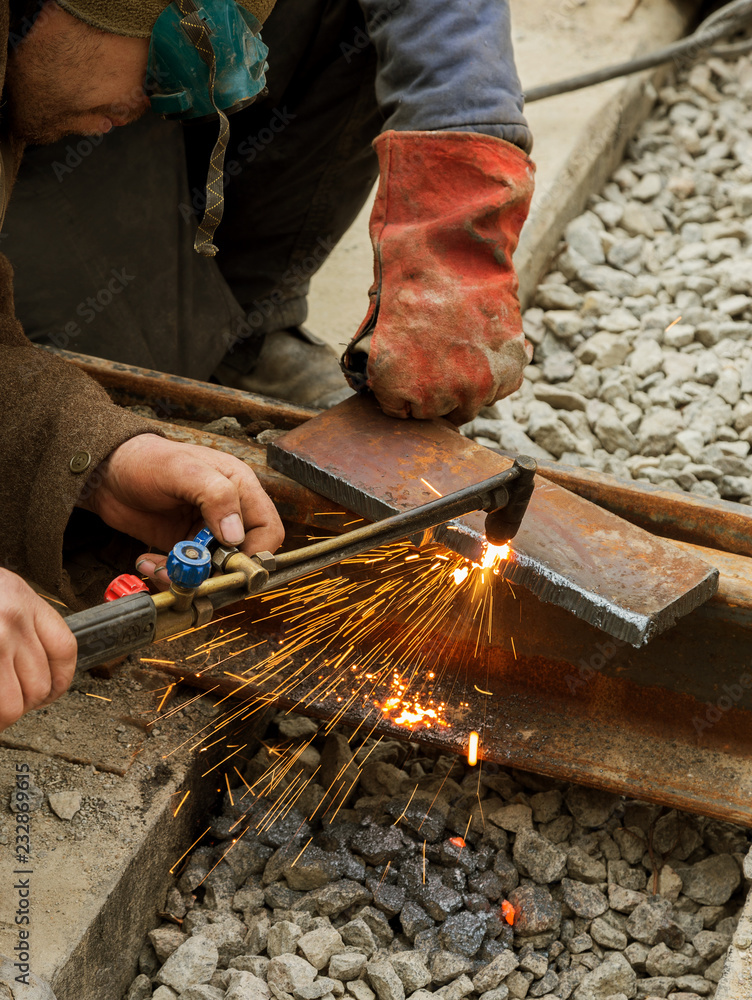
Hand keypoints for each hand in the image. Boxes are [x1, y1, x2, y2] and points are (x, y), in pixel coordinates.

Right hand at [0, 570, 76, 730]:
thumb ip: (17, 622)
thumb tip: (31, 670)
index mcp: (21, 599)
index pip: (64, 649)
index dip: (60, 680)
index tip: (48, 693)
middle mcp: (10, 619)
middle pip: (40, 684)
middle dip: (25, 703)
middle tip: (9, 705)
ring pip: (14, 703)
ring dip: (4, 714)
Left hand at [80, 435, 283, 582]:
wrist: (106, 471)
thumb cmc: (147, 459)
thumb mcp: (183, 470)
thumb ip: (216, 496)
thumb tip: (235, 534)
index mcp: (239, 487)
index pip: (268, 528)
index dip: (256, 551)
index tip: (231, 563)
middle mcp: (227, 512)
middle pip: (244, 555)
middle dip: (219, 570)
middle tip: (194, 574)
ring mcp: (204, 532)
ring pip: (214, 569)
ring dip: (190, 577)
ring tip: (162, 568)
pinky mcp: (181, 546)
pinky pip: (187, 572)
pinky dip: (169, 574)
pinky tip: (149, 561)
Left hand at [342, 130, 534, 424]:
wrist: (451, 245)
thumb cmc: (408, 282)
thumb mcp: (378, 331)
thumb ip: (384, 370)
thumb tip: (383, 389)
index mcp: (397, 390)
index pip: (402, 412)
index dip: (404, 387)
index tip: (408, 360)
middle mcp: (439, 398)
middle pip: (440, 413)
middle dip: (437, 388)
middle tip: (438, 350)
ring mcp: (477, 388)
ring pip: (471, 402)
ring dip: (467, 381)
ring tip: (460, 343)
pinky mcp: (508, 372)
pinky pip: (499, 387)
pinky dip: (494, 369)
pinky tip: (481, 340)